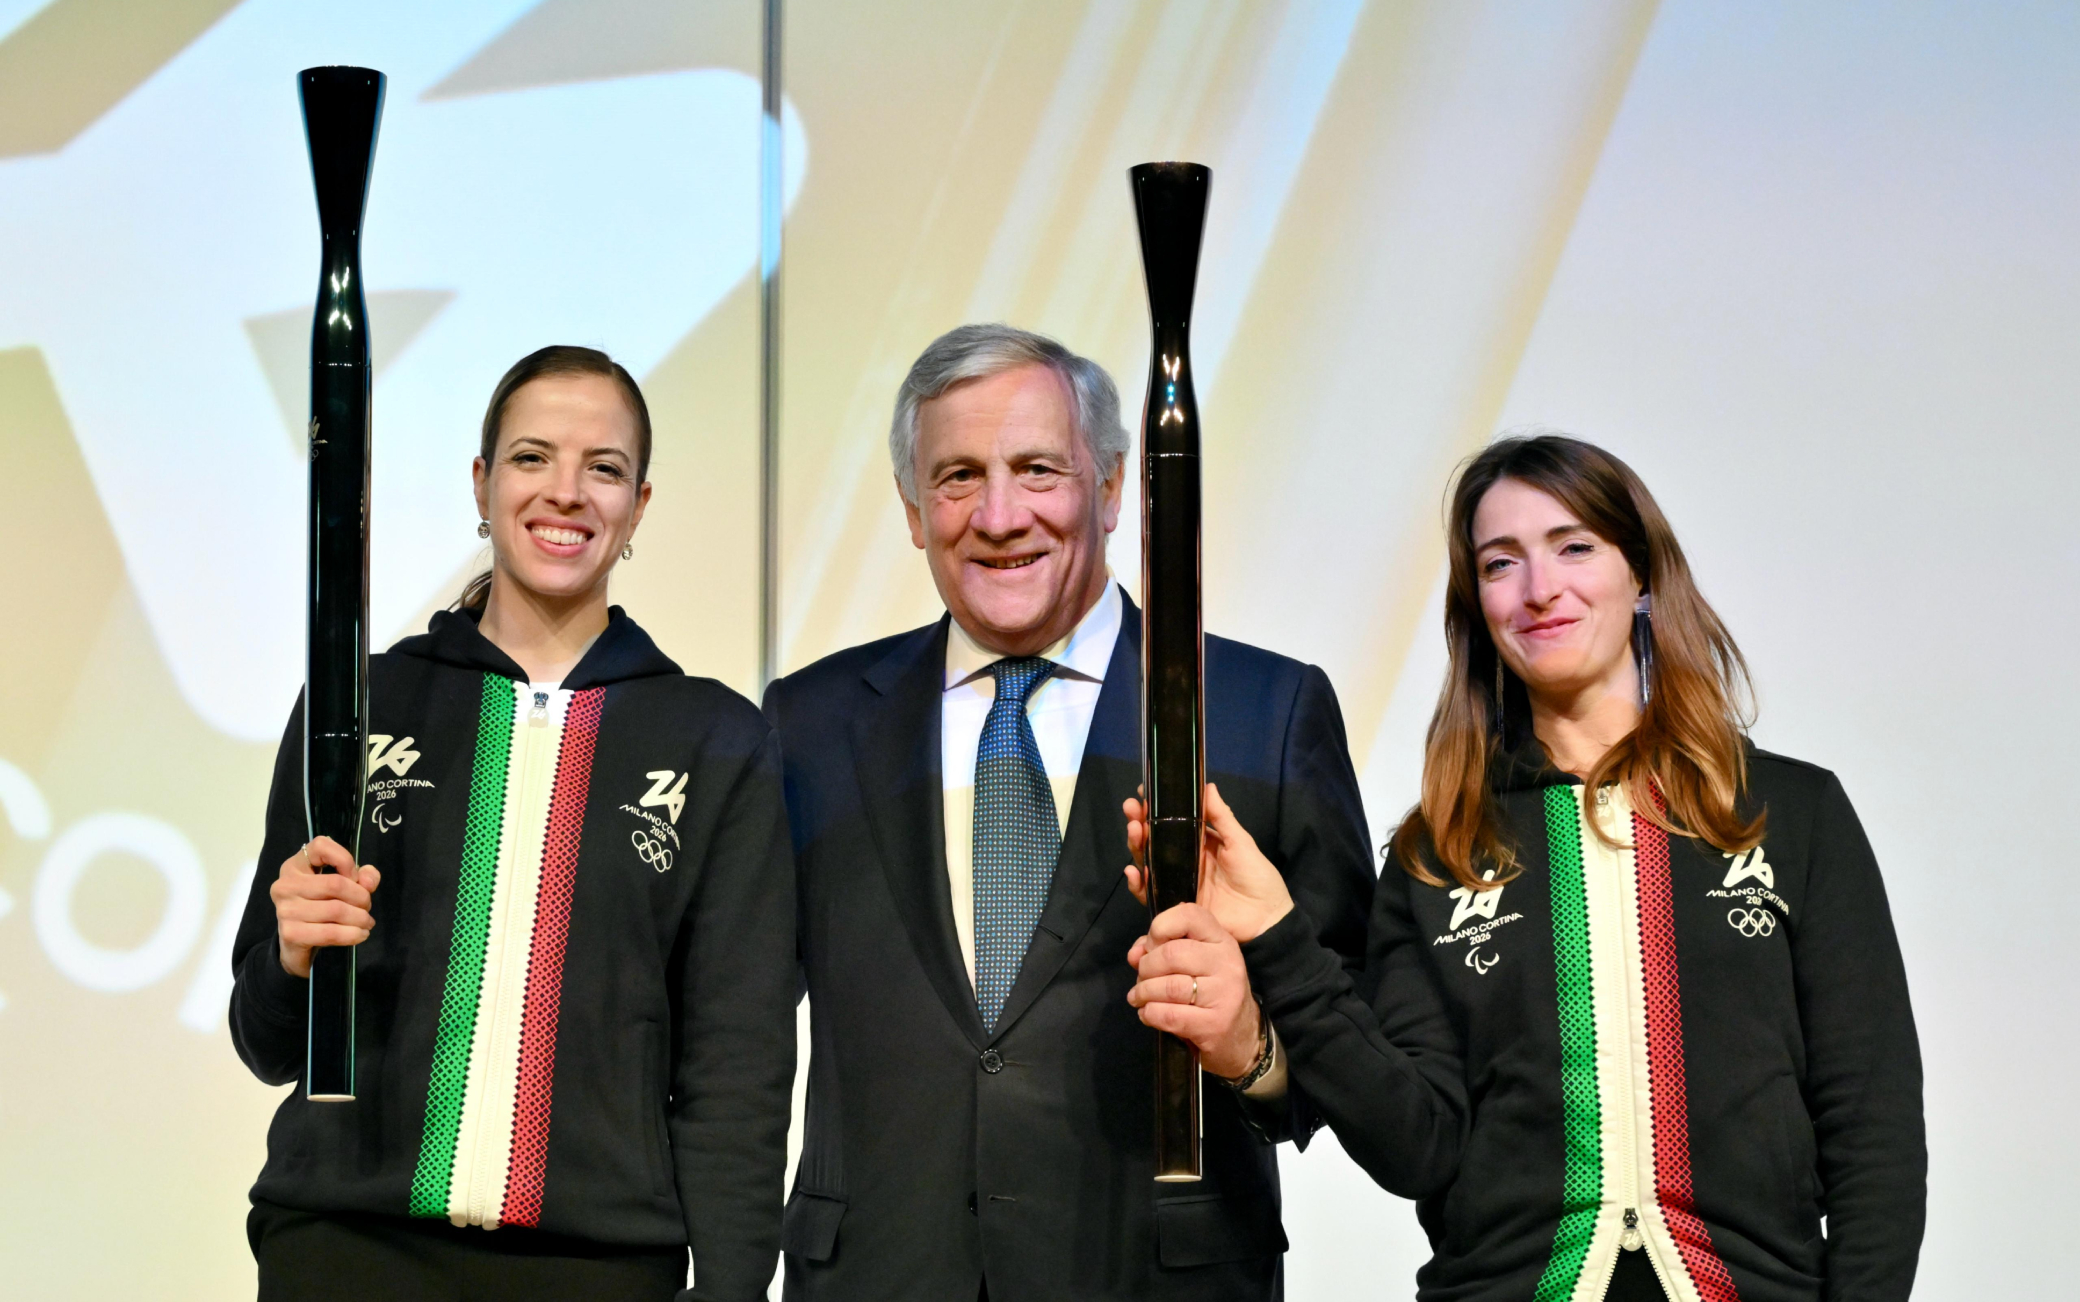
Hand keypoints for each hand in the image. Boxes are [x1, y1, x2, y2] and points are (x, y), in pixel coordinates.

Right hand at [272, 836, 380, 978]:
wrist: (296, 944)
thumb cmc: (320, 907)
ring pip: (336, 910)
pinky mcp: (290, 933)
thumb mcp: (342, 887)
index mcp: (295, 865)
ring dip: (360, 918)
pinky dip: (352, 934)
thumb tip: (369, 880)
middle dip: (361, 897)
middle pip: (335, 884)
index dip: (345, 859)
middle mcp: (285, 884)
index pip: (321, 845)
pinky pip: (330, 933)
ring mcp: (285, 909)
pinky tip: (361, 934)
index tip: (355, 876)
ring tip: (366, 922)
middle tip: (366, 907)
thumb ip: (361, 877)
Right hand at [1123, 782, 1294, 942]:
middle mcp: (1184, 861)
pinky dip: (1137, 884)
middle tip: (1131, 808)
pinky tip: (1133, 871)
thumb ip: (1221, 816)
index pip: (1171, 822)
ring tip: (1134, 829)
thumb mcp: (1240, 842)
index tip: (1143, 792)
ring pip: (1148, 862)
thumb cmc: (1256, 876)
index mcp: (1200, 843)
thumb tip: (1207, 785)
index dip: (1155, 808)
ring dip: (1136, 845)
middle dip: (1139, 822)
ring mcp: (1177, 882)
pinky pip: (1149, 895)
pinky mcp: (1174, 905)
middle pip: (1154, 840)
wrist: (1265, 917)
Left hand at [1127, 904, 1263, 1077]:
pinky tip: (1148, 1014)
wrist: (1242, 1037)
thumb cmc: (1211, 993)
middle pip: (1171, 953)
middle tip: (1141, 979)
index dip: (1160, 927)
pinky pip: (1169, 1015)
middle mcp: (1227, 963)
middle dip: (1146, 967)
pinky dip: (1150, 1014)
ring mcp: (1224, 994)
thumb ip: (1161, 949)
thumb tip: (1134, 954)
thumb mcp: (1194, 963)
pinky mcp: (1215, 1024)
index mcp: (1221, 940)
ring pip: (1168, 986)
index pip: (1190, 915)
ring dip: (1143, 992)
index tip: (1151, 946)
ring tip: (1139, 998)